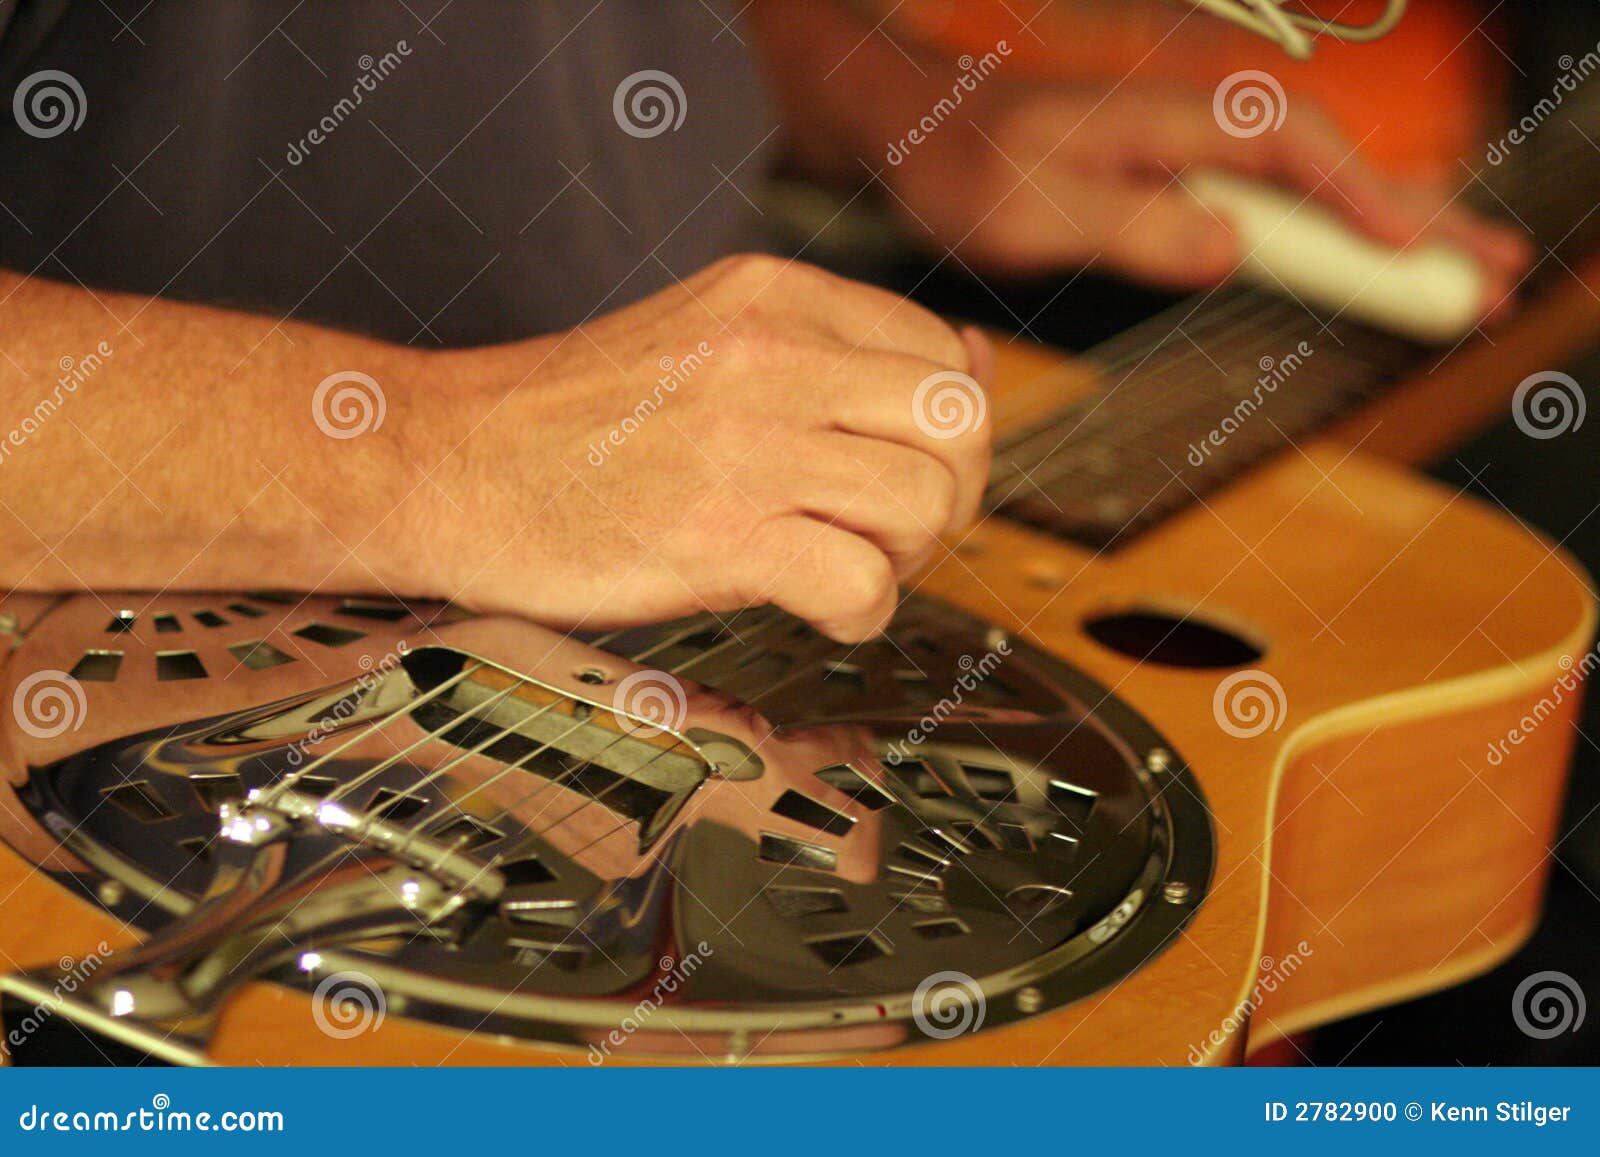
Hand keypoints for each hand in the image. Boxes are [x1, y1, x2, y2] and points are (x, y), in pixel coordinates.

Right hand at [402, 255, 992, 641]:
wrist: (447, 462)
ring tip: (845, 566)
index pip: (941, 358)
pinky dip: (860, 614)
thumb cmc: (574, 419)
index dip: (943, 436)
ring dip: (906, 558)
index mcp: (775, 297)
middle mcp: (773, 355)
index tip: (895, 475)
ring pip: (925, 503)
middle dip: (947, 496)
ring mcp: (747, 443)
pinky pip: (862, 582)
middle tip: (887, 531)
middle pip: (957, 425)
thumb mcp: (710, 335)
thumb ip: (834, 348)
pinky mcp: (718, 534)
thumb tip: (973, 360)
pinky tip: (816, 607)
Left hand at [885, 82, 1528, 299]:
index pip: (1294, 151)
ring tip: (1466, 278)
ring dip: (1393, 229)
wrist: (923, 134)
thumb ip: (1133, 228)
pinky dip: (1334, 232)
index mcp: (1169, 122)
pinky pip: (1280, 201)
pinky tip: (1369, 261)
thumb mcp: (1036, 214)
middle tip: (1495, 277)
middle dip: (1418, 219)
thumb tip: (1229, 250)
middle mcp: (1196, 125)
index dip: (1365, 200)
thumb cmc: (968, 171)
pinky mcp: (1183, 176)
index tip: (1419, 252)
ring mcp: (1194, 149)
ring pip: (1316, 185)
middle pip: (1333, 167)